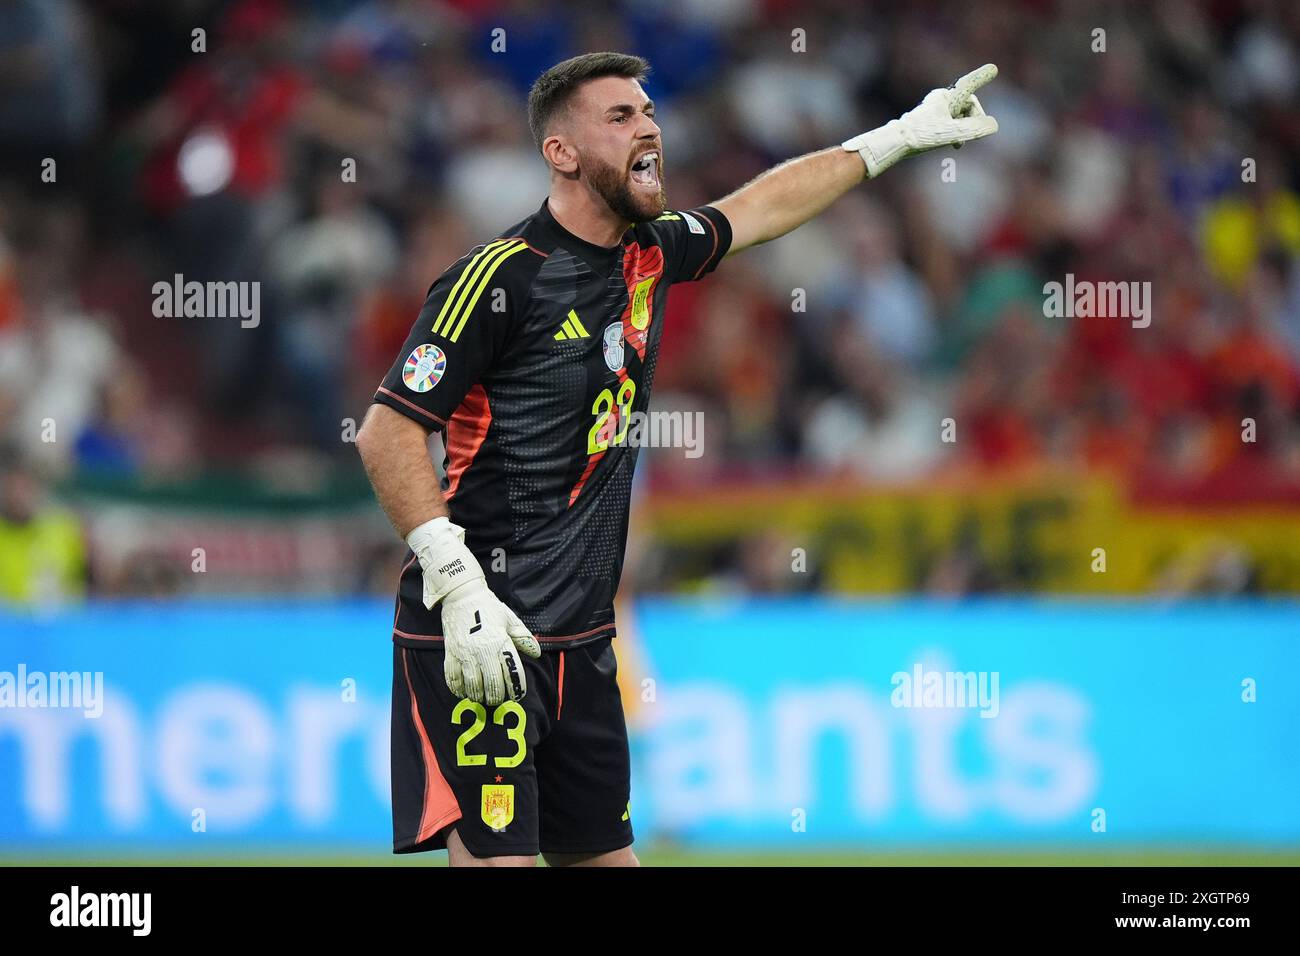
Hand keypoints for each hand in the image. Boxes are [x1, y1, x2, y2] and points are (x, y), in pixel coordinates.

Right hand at [405, 517, 541, 704]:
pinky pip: (452, 679)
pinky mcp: (450, 653)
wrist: (461, 595)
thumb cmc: (488, 607)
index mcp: (500, 642)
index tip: (517, 695)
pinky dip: (458, 690)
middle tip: (499, 699)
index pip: (512, 672)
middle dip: (497, 697)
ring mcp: (465, 653)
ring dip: (478, 696)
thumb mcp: (509, 619)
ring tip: (483, 698)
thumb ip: (523, 638)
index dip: (517, 688)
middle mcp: (483, 650)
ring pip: (472, 686)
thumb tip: (536, 653)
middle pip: (492, 685)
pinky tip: (464, 692)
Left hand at [843, 63, 998, 178]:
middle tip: (966, 139)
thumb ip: (974, 128)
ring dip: (962, 131)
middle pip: (967, 107)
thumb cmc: (922, 136)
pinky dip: (953, 134)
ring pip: (958, 118)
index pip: (969, 86)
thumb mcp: (952, 133)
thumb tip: (993, 125)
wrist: (895, 143)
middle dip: (972, 122)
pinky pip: (948, 124)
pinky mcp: (927, 122)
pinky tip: (950, 144)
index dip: (981, 79)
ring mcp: (933, 111)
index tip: (993, 68)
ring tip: (956, 145)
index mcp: (946, 97)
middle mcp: (939, 100)